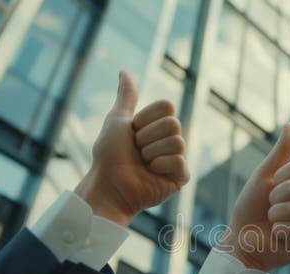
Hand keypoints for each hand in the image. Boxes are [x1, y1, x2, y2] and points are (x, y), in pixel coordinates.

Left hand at [75, 71, 188, 225]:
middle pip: (173, 123)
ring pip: (177, 141)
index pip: (167, 106)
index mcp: (158, 126)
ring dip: (152, 153)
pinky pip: (179, 161)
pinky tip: (152, 175)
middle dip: (147, 137)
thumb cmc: (108, 156)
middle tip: (137, 151)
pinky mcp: (181, 177)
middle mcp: (169, 141)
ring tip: (143, 165)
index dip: (146, 118)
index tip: (132, 132)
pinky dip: (160, 166)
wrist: (108, 184)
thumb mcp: (117, 120)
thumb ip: (127, 97)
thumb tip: (124, 71)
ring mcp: (177, 159)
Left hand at [219, 124, 289, 271]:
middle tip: (269, 209)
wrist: (240, 240)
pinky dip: (279, 232)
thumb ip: (280, 153)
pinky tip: (278, 237)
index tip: (271, 189)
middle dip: (275, 198)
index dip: (280, 178)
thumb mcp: (263, 176)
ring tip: (272, 223)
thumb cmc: (250, 209)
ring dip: (275, 216)